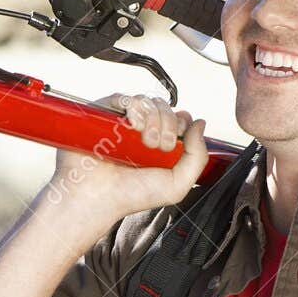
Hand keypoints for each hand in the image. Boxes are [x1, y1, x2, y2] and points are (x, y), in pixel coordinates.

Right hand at [49, 92, 208, 222]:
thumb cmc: (131, 195)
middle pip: (165, 107)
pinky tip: (133, 126)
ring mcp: (123, 122)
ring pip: (148, 101)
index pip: (179, 118)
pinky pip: (124, 98)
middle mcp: (142, 130)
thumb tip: (200, 123)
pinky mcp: (105, 115)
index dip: (182, 123)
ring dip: (153, 118)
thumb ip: (198, 156)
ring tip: (144, 141)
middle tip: (160, 146)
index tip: (178, 140)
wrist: (97, 197)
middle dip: (169, 124)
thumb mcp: (177, 185)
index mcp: (160, 143)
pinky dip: (134, 107)